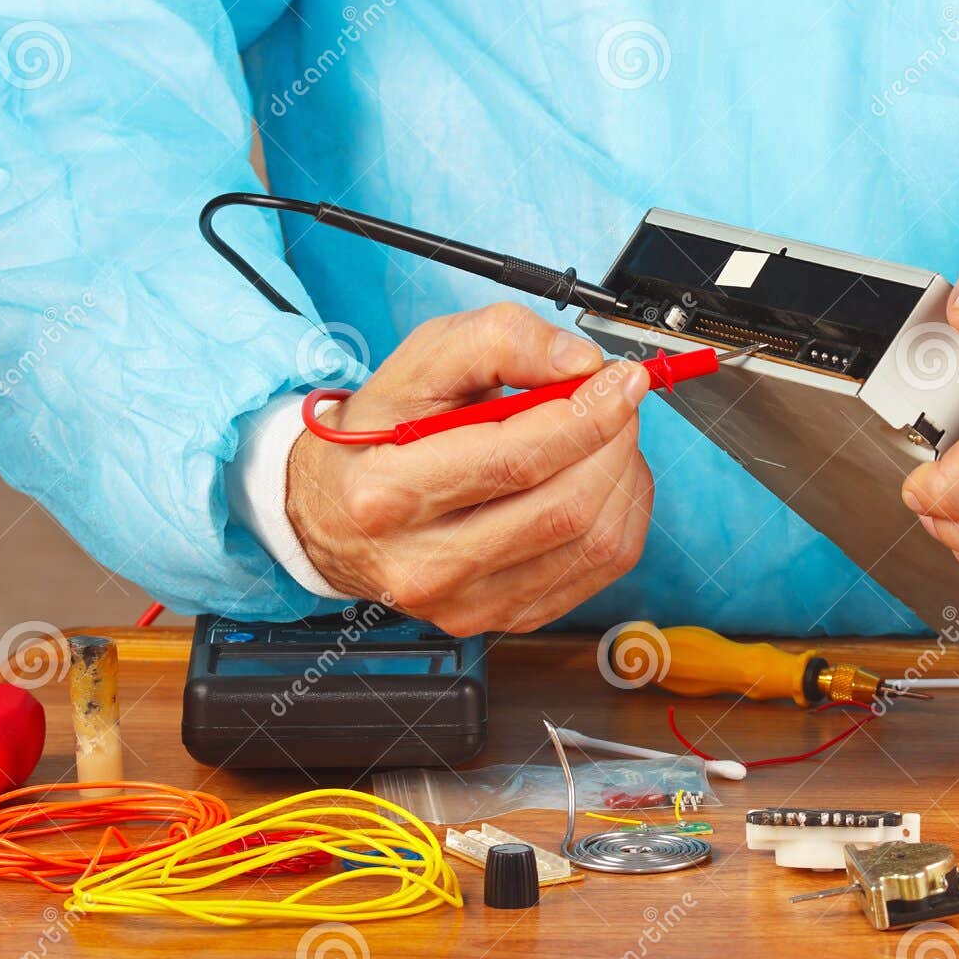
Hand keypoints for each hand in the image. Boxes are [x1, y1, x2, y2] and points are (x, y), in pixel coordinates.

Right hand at [287, 302, 652, 634]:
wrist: (335, 513)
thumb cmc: (381, 435)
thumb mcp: (420, 362)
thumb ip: (497, 340)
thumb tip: (578, 362)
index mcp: (390, 494)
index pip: (515, 459)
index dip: (587, 415)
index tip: (620, 379)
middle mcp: (425, 564)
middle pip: (564, 507)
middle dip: (613, 442)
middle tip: (618, 402)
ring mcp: (467, 603)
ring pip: (593, 544)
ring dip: (623, 478)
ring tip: (607, 437)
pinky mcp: (503, 618)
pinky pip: (599, 571)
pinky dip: (621, 515)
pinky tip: (600, 481)